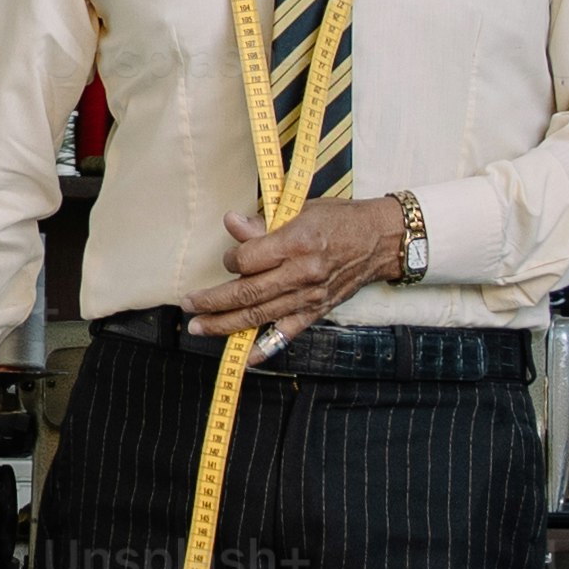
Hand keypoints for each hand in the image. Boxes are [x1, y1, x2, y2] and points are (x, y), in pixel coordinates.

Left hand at [177, 193, 408, 351]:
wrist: (380, 240)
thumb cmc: (339, 220)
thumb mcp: (301, 210)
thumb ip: (263, 223)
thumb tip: (231, 222)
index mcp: (296, 243)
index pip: (248, 260)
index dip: (231, 260)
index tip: (229, 259)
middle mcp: (302, 274)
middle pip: (248, 293)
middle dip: (212, 302)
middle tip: (188, 305)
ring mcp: (309, 296)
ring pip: (260, 315)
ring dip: (226, 324)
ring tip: (199, 328)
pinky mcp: (317, 311)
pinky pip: (287, 333)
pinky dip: (265, 348)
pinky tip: (244, 358)